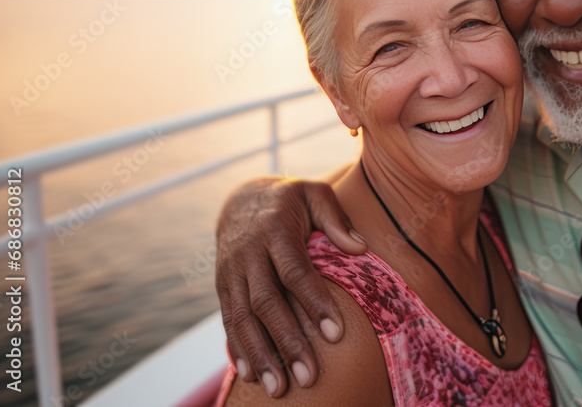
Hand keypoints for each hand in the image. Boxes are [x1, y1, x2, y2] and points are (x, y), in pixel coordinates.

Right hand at [215, 170, 365, 396]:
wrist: (241, 197)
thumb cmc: (290, 199)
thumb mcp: (314, 194)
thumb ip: (336, 218)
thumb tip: (360, 247)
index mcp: (274, 229)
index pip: (295, 271)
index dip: (314, 303)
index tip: (335, 335)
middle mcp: (247, 253)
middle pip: (265, 302)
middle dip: (286, 342)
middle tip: (308, 377)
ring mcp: (230, 271)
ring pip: (241, 318)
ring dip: (260, 356)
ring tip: (278, 388)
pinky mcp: (221, 286)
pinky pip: (227, 321)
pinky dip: (238, 349)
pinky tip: (251, 375)